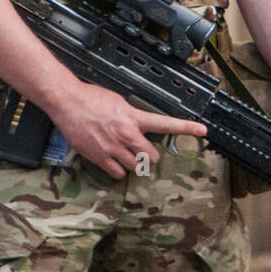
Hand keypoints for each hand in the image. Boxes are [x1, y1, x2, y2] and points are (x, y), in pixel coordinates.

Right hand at [47, 81, 205, 179]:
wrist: (68, 102)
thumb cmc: (91, 98)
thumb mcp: (119, 102)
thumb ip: (132, 115)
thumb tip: (139, 123)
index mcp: (134, 118)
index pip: (166, 123)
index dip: (186, 128)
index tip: (202, 131)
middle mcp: (127, 135)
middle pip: (151, 156)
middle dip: (150, 156)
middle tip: (144, 152)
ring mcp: (113, 148)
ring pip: (135, 167)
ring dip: (135, 164)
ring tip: (128, 156)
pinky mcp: (99, 157)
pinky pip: (117, 173)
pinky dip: (119, 171)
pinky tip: (115, 162)